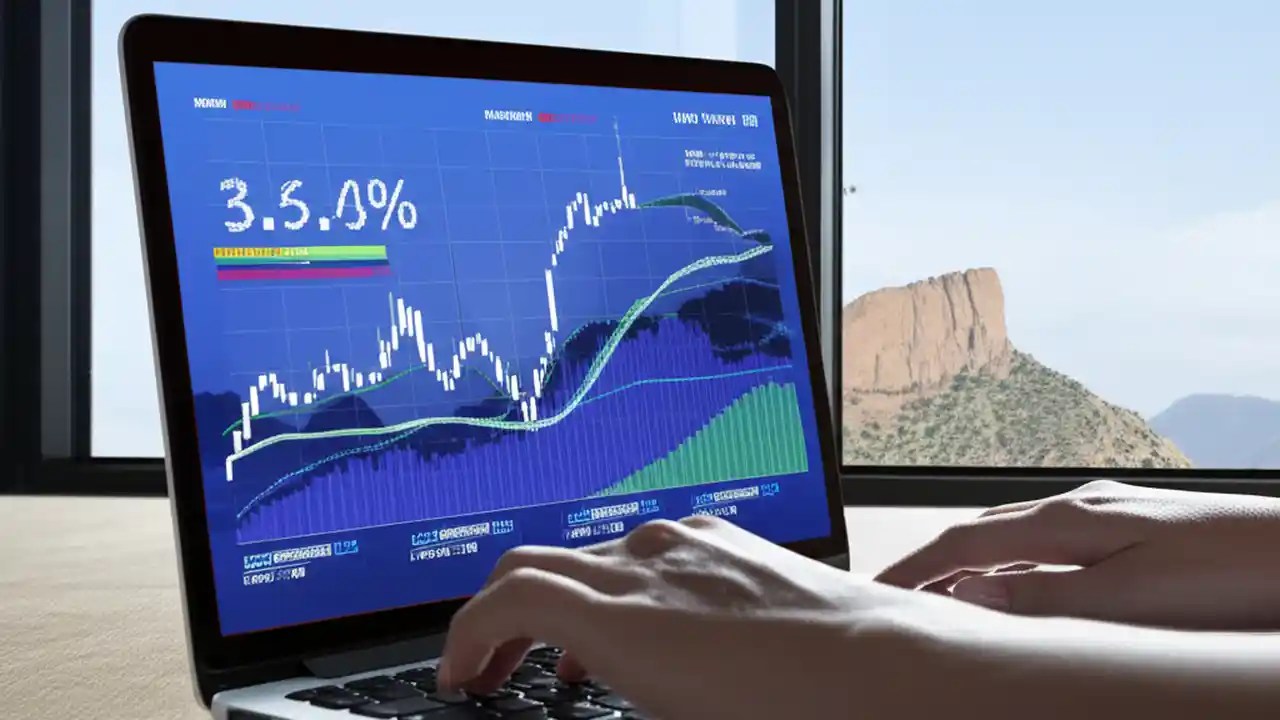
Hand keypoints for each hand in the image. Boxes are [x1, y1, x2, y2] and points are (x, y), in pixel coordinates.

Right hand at [437, 515, 953, 718]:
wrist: (896, 672)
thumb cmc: (797, 714)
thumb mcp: (672, 716)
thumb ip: (613, 685)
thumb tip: (589, 679)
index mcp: (624, 615)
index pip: (507, 597)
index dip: (465, 636)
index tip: (458, 675)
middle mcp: (646, 561)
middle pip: (535, 566)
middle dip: (497, 620)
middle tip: (488, 671)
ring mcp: (688, 541)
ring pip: (589, 558)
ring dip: (557, 606)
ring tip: (561, 665)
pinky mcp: (726, 537)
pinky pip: (646, 554)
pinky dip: (615, 591)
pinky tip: (638, 633)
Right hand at [876, 479, 1279, 628]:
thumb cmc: (1225, 575)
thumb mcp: (1128, 596)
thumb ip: (1044, 596)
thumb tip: (968, 591)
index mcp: (1068, 520)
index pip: (966, 543)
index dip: (915, 567)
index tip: (874, 589)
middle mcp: (1077, 507)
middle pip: (980, 533)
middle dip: (931, 562)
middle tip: (894, 593)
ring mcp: (1103, 513)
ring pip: (1012, 537)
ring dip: (969, 562)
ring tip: (940, 592)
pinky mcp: (1128, 528)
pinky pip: (1045, 543)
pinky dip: (1010, 564)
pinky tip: (1015, 581)